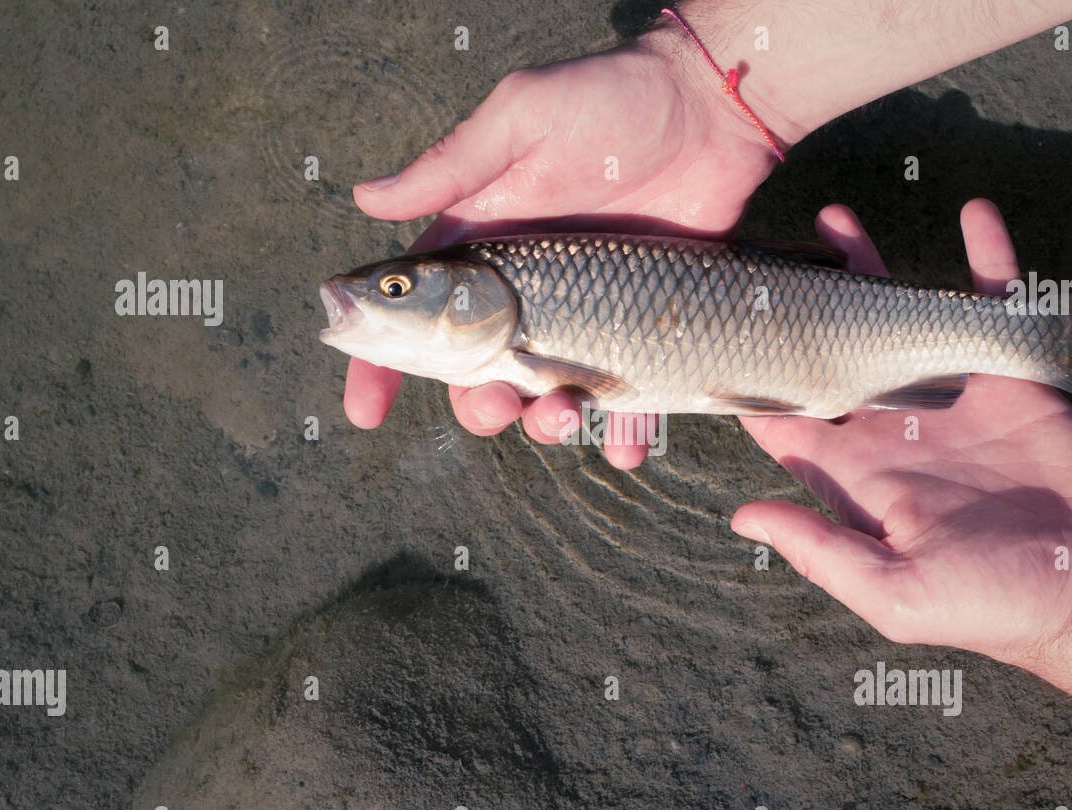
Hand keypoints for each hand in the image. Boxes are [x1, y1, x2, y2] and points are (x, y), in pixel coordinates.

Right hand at [345, 31, 779, 468]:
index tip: (366, 410)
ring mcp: (584, 317)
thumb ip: (452, 166)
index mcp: (483, 252)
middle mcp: (524, 294)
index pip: (415, 315)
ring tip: (565, 414)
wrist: (707, 111)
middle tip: (496, 404)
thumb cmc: (609, 100)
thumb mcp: (521, 119)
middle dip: (477, 405)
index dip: (382, 365)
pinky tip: (625, 446)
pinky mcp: (641, 327)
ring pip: (546, 394)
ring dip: (545, 423)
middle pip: (478, 373)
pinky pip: (628, 394)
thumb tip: (363, 197)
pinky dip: (625, 429)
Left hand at [731, 199, 1071, 686]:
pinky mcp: (1013, 379)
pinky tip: (974, 213)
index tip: (719, 335)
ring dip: (871, 271)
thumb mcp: (894, 594)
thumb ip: (820, 550)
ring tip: (837, 220)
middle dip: (800, 306)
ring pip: (899, 318)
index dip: (754, 380)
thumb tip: (741, 515)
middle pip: (832, 352)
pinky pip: (997, 306)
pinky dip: (989, 259)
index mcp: (858, 475)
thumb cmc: (990, 607)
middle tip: (768, 254)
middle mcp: (896, 427)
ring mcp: (952, 398)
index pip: (789, 417)